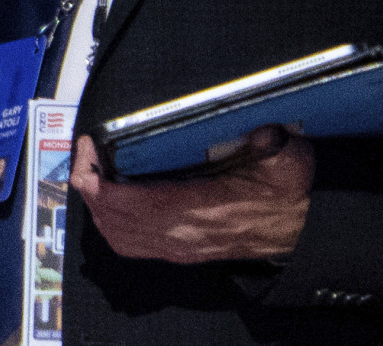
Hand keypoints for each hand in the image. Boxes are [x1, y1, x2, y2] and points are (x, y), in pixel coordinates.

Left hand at [71, 126, 313, 263]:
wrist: (297, 232)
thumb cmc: (285, 196)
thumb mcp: (288, 163)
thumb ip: (271, 143)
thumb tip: (262, 131)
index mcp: (200, 211)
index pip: (132, 202)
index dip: (99, 175)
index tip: (89, 144)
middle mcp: (182, 234)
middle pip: (113, 218)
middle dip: (88, 182)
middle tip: (85, 151)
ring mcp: (178, 246)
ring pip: (117, 234)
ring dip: (95, 204)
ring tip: (90, 171)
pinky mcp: (178, 251)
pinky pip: (129, 245)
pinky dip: (108, 223)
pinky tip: (105, 202)